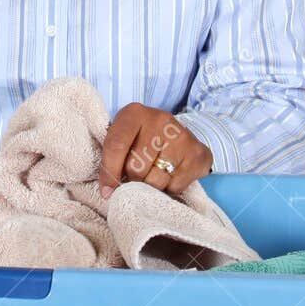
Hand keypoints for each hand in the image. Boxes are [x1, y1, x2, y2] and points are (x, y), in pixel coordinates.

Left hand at [96, 104, 212, 198]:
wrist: (179, 136)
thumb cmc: (143, 140)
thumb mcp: (124, 139)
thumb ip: (112, 157)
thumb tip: (108, 192)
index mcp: (134, 113)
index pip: (116, 146)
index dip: (109, 173)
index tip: (107, 190)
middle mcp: (160, 120)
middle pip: (136, 166)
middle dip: (132, 180)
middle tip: (135, 179)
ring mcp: (181, 136)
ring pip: (155, 180)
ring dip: (150, 186)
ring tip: (152, 177)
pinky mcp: (197, 154)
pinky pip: (174, 186)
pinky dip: (168, 189)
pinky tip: (169, 176)